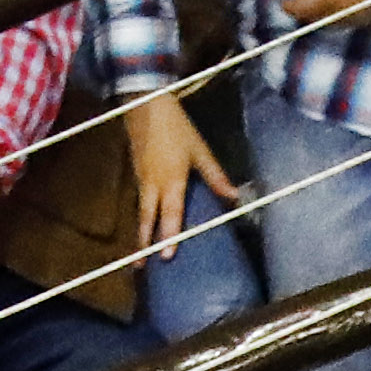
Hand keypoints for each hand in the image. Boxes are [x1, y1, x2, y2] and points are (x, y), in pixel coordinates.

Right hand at [122, 89, 239, 250]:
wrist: (144, 104)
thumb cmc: (176, 126)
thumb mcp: (199, 149)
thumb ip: (215, 175)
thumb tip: (234, 196)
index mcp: (171, 180)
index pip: (171, 213)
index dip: (168, 235)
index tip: (166, 256)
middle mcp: (153, 183)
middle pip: (147, 218)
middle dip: (144, 242)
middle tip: (140, 266)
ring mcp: (141, 178)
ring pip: (140, 210)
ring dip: (139, 232)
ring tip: (138, 252)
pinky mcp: (136, 172)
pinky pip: (138, 199)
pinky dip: (140, 215)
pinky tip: (143, 224)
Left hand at [282, 0, 370, 26]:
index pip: (303, 8)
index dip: (290, 6)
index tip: (283, 1)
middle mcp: (343, 12)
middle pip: (315, 17)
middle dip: (304, 7)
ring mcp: (358, 17)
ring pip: (330, 21)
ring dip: (320, 10)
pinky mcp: (370, 18)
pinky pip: (345, 21)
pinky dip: (335, 12)